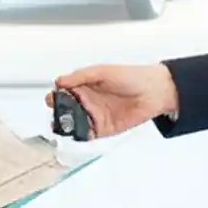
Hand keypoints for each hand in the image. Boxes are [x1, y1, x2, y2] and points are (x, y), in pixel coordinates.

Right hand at [48, 63, 178, 138]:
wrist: (154, 91)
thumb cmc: (132, 76)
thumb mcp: (103, 71)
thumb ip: (81, 76)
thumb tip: (60, 81)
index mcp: (85, 85)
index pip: (63, 92)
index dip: (55, 95)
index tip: (53, 98)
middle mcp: (88, 101)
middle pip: (64, 109)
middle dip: (58, 112)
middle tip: (58, 113)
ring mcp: (94, 115)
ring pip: (73, 123)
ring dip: (66, 125)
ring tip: (66, 124)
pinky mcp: (103, 129)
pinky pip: (86, 134)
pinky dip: (79, 135)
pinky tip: (78, 132)